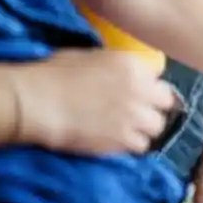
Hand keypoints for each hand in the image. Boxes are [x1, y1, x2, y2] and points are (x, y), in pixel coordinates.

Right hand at [14, 49, 175, 154]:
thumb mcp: (91, 57)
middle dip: (154, 108)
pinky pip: (141, 146)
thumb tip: (124, 74)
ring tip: (128, 130)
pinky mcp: (122, 140)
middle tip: (138, 113)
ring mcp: (134, 116)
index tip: (139, 94)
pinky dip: (132, 145)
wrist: (36, 101)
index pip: (159, 78)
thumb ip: (117, 66)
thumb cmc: (54, 74)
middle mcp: (141, 90)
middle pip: (166, 103)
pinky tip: (117, 142)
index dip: (149, 88)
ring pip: (157, 127)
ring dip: (145, 128)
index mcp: (133, 65)